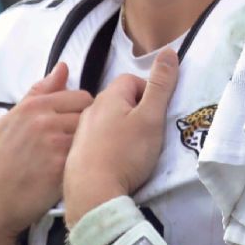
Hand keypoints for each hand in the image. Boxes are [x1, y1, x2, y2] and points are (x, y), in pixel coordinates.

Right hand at [0, 63, 91, 244]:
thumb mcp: (10, 121)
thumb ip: (39, 92)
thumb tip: (63, 67)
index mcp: (33, 106)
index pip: (80, 96)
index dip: (82, 112)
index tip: (75, 127)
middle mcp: (44, 120)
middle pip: (90, 114)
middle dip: (90, 127)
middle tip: (81, 143)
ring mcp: (54, 143)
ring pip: (92, 135)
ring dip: (89, 145)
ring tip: (79, 158)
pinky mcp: (62, 166)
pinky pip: (87, 156)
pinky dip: (85, 163)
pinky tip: (76, 172)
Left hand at [63, 48, 178, 226]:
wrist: (92, 194)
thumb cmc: (126, 153)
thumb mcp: (151, 117)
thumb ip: (161, 85)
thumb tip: (169, 50)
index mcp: (109, 97)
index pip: (132, 80)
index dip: (149, 93)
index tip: (156, 115)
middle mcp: (90, 110)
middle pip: (119, 100)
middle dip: (135, 112)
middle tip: (148, 134)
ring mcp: (80, 133)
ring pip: (107, 121)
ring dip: (121, 130)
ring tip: (133, 151)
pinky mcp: (76, 154)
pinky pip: (96, 141)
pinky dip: (108, 146)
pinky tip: (115, 163)